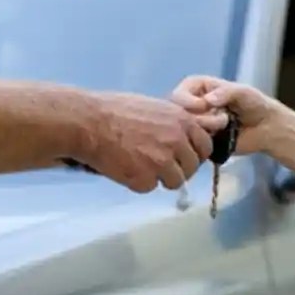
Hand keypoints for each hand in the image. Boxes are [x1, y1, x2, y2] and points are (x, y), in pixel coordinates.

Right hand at [76, 92, 227, 192]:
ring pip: (176, 182)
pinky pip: (150, 187)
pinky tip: (126, 168)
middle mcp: (177, 142)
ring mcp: (162, 163)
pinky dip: (139, 182)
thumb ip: (174, 123)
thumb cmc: (116, 110)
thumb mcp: (155, 107)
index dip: (194, 154)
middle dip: (180, 169)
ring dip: (161, 178)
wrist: (90, 123)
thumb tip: (184, 137)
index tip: (184, 157)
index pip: (205, 146)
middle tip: (161, 166)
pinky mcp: (145, 180)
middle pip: (192, 167)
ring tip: (141, 166)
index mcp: (182, 122)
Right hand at [171, 76, 289, 155]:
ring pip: (185, 130)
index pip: (179, 93)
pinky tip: (220, 137)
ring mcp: (197, 125)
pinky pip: (194, 144)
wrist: (266, 128)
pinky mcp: (202, 141)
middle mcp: (194, 106)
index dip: (186, 100)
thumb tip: (208, 100)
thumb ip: (226, 93)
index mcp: (199, 88)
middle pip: (177, 113)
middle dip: (197, 117)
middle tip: (219, 119)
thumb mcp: (243, 92)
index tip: (203, 105)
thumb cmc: (255, 104)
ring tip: (224, 126)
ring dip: (205, 129)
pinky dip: (205, 142)